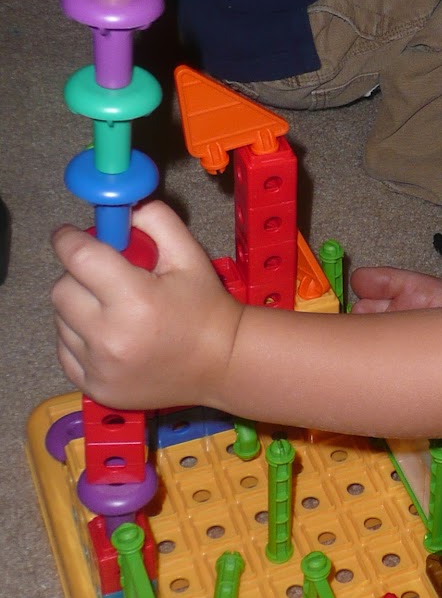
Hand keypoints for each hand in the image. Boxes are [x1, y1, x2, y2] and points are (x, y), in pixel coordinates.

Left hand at [51, 201, 240, 411]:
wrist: (223, 364)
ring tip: (110, 310)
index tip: (68, 235)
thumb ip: (156, 221)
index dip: (68, 239)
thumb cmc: (206, 307)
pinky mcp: (94, 387)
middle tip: (102, 278)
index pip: (78, 258)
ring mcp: (99, 367)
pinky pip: (65, 350)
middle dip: (78, 277)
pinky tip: (107, 336)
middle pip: (62, 290)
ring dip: (78, 308)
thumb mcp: (190, 256)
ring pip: (61, 321)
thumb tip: (120, 210)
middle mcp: (110, 336)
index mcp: (136, 299)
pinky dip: (79, 338)